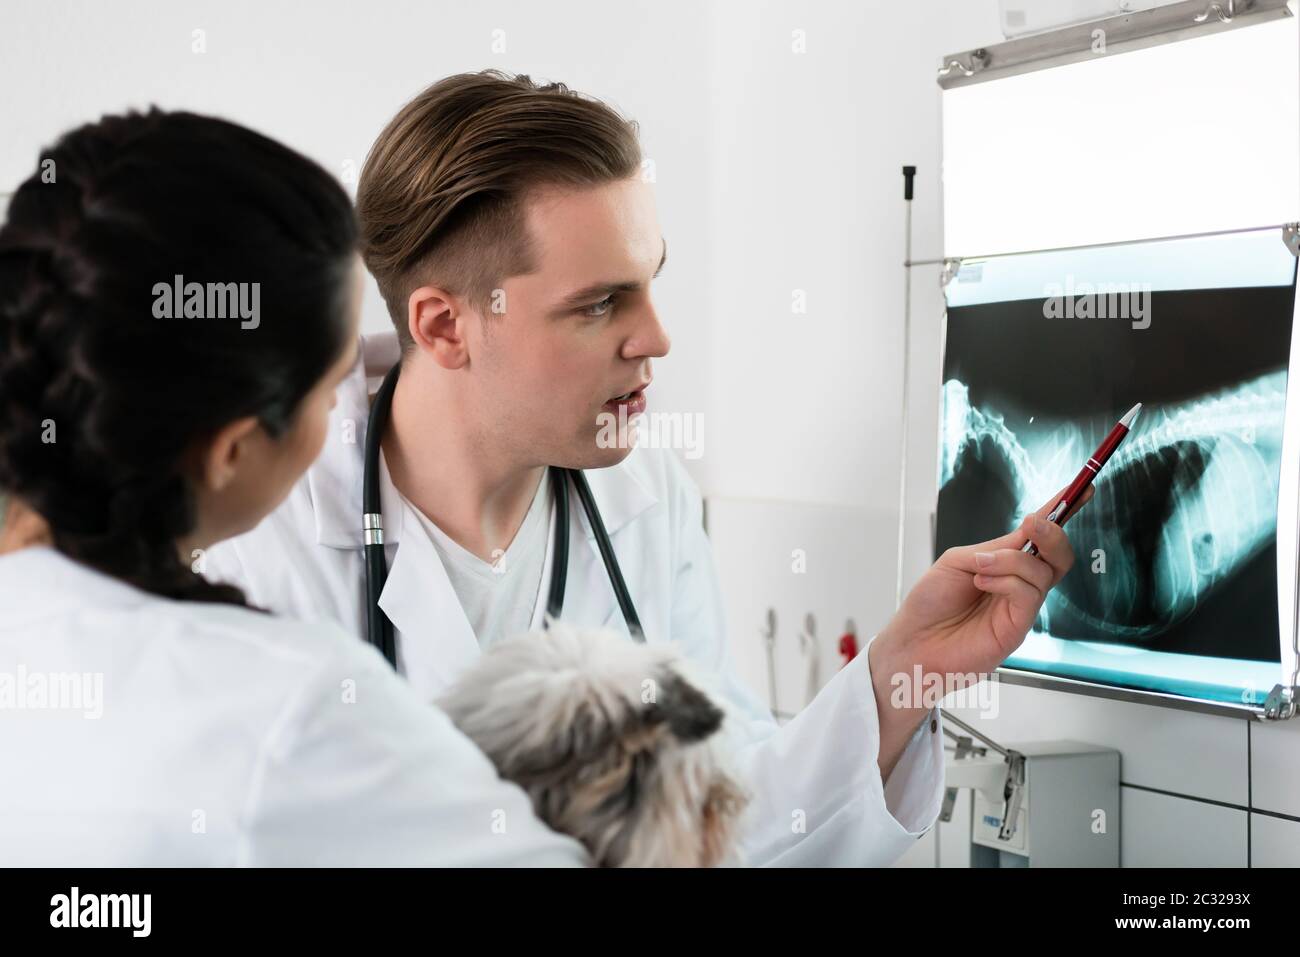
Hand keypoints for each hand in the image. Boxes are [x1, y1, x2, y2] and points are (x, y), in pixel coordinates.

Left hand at [875, 484, 1093, 681]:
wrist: (912, 643)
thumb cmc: (929, 605)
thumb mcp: (958, 561)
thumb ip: (993, 547)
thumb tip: (1025, 533)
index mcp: (1003, 564)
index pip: (1039, 537)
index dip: (1061, 512)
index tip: (1081, 489)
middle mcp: (1017, 585)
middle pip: (1058, 557)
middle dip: (1053, 533)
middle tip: (1034, 523)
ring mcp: (1019, 608)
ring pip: (1042, 572)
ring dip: (1011, 560)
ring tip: (979, 566)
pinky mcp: (1017, 629)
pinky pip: (1029, 595)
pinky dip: (1007, 580)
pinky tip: (982, 582)